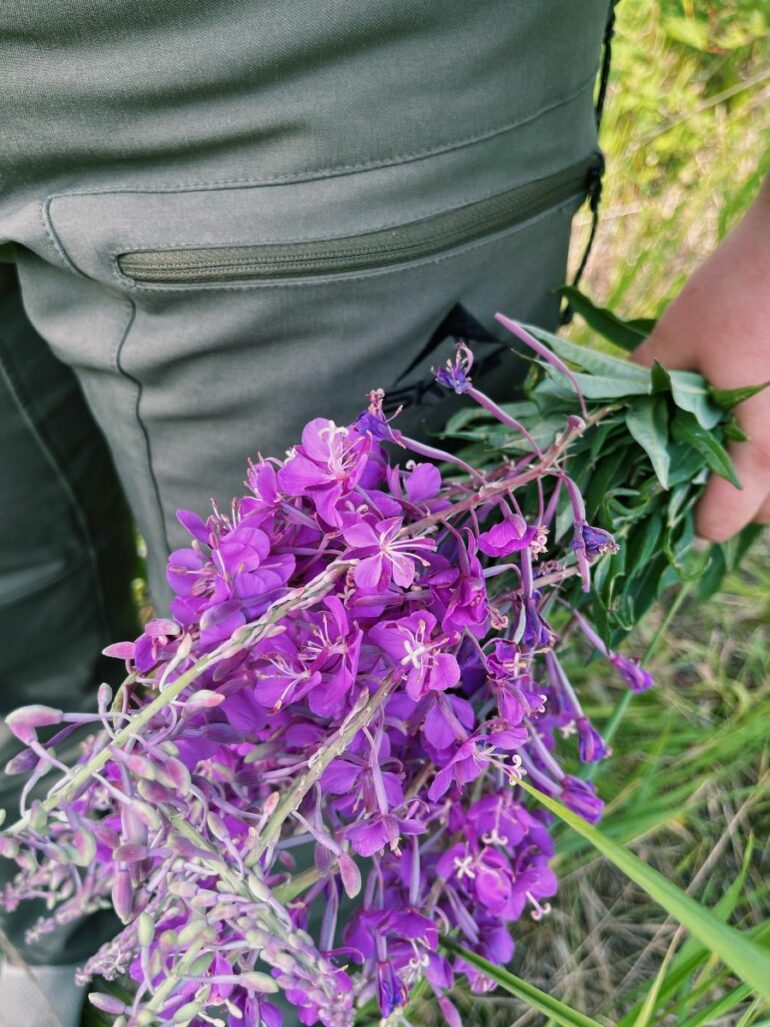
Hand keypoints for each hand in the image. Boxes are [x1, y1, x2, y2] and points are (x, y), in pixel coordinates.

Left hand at [632, 175, 769, 541]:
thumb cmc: (744, 286)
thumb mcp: (678, 334)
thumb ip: (646, 378)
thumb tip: (620, 401)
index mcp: (762, 444)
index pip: (727, 521)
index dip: (694, 521)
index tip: (675, 506)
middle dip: (739, 504)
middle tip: (705, 475)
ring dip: (766, 477)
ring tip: (736, 445)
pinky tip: (758, 410)